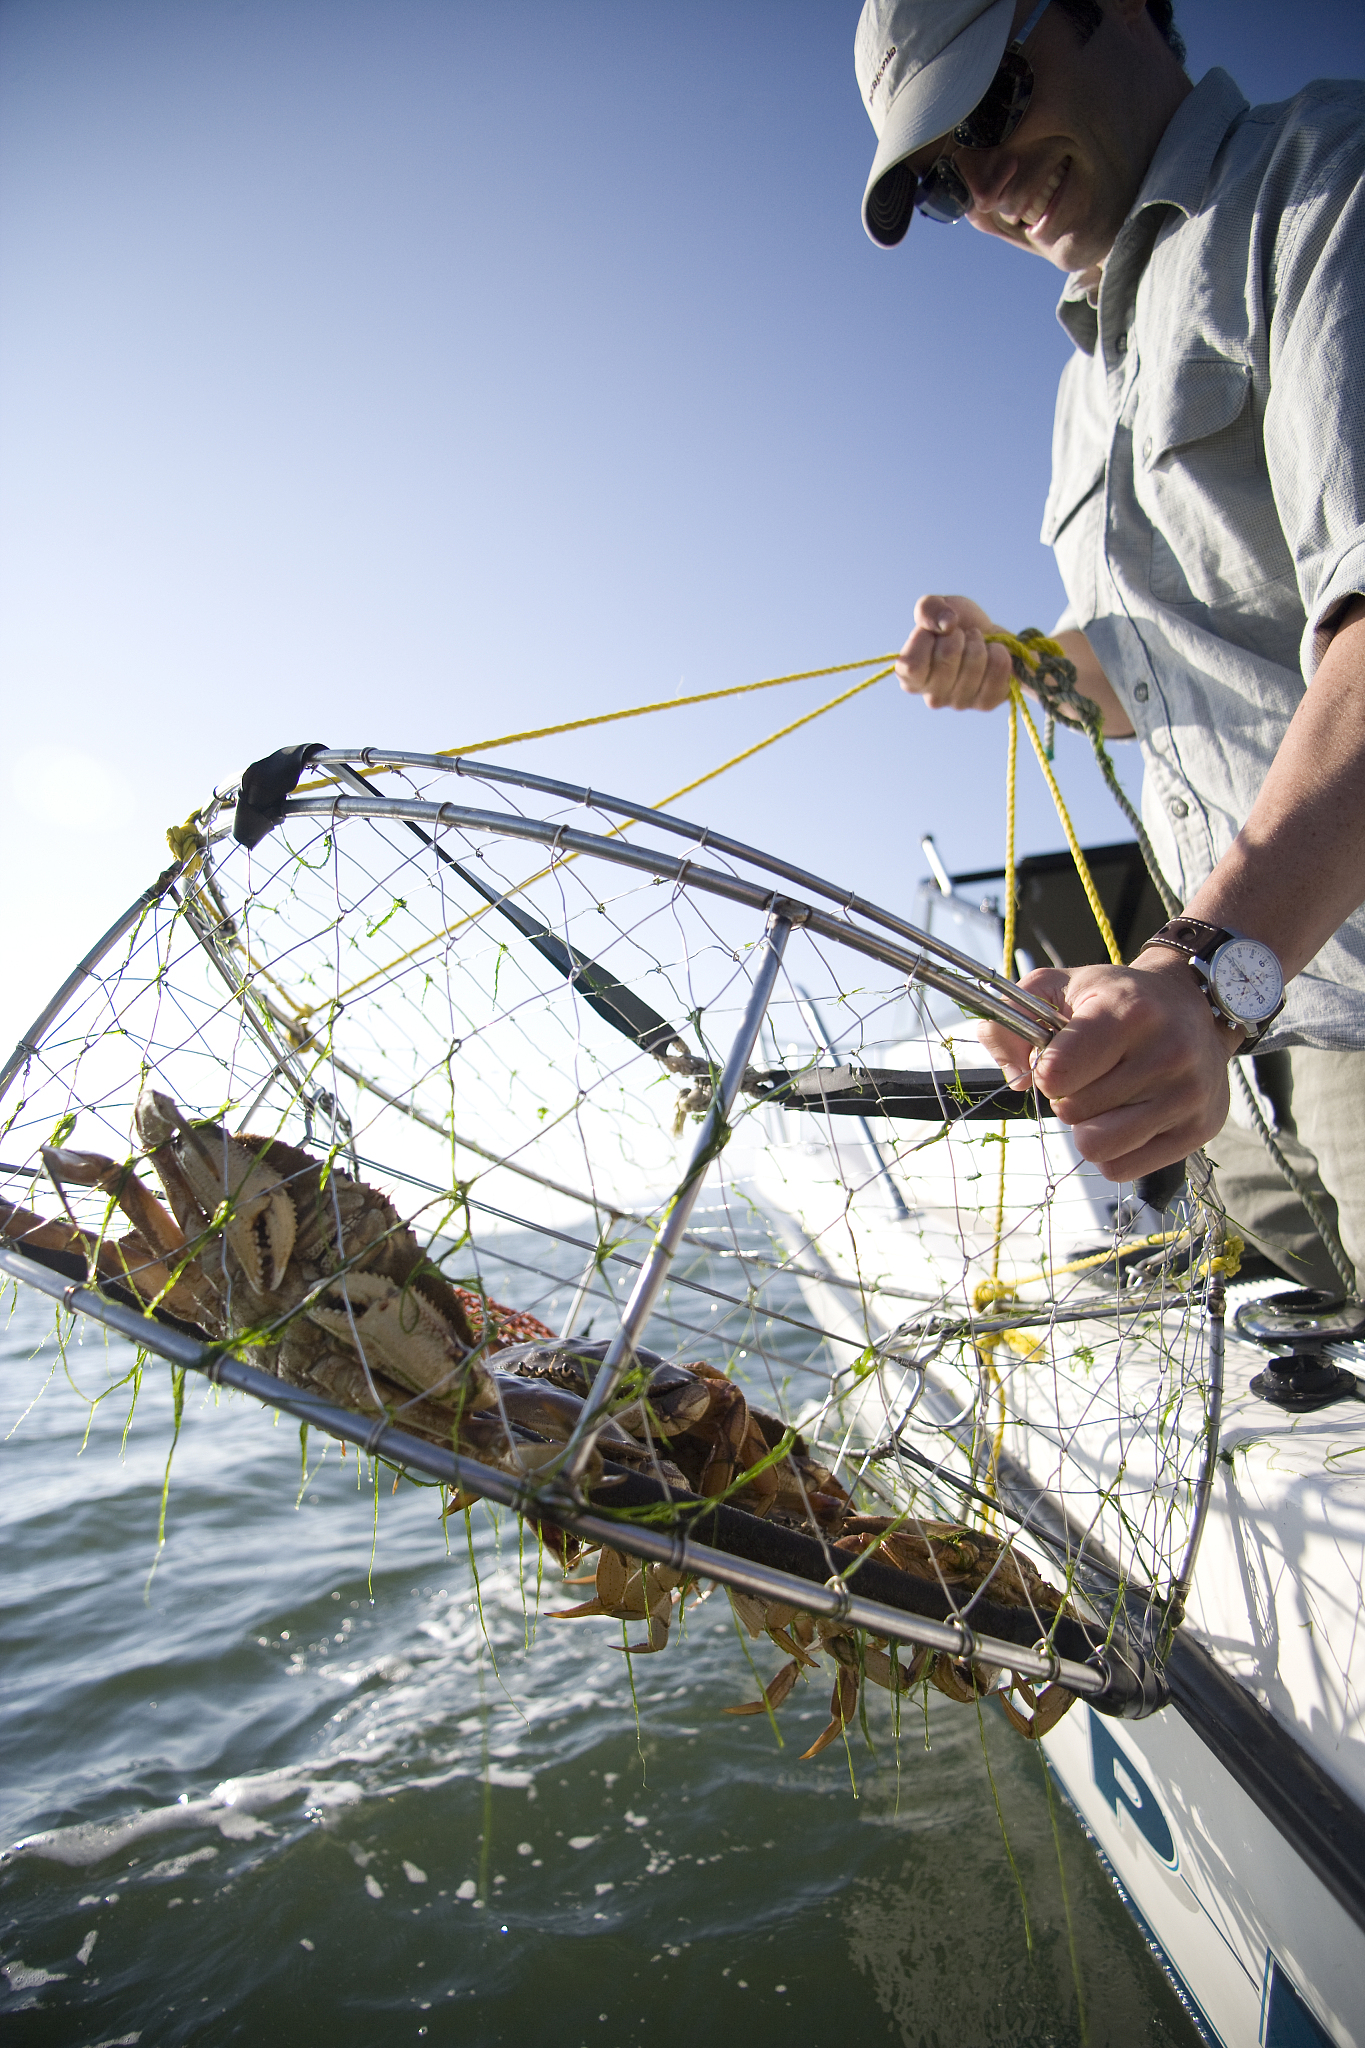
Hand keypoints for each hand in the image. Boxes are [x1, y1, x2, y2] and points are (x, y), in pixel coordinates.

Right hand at [896, 594, 1014, 711]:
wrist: (989, 638)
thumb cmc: (956, 625)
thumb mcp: (937, 607)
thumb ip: (928, 608)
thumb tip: (946, 624)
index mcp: (910, 678)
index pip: (912, 664)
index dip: (926, 637)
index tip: (935, 632)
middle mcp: (932, 697)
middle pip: (947, 655)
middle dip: (958, 635)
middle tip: (960, 637)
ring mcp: (959, 703)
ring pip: (975, 660)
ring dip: (979, 642)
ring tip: (976, 644)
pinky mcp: (986, 703)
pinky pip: (998, 668)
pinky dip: (999, 651)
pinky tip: (992, 654)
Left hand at [977, 952, 1238, 1180]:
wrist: (1195, 1008)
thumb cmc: (1118, 998)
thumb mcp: (1060, 987)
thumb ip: (1011, 1018)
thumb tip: (1014, 1076)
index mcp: (1128, 1012)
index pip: (1057, 1074)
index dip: (1045, 1071)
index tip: (1059, 1057)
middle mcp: (1167, 1054)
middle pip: (1072, 1112)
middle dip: (1069, 1096)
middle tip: (1092, 1073)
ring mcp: (1187, 1096)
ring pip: (1097, 1147)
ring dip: (1089, 1127)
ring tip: (1107, 1097)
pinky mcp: (1200, 1130)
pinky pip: (1122, 1169)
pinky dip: (1113, 1150)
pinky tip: (1127, 1117)